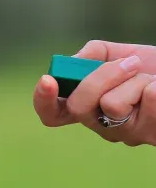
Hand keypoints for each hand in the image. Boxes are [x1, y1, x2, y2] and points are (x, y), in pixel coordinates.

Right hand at [33, 40, 155, 145]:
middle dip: (101, 77)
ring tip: (149, 79)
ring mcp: (123, 133)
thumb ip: (92, 56)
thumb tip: (73, 62)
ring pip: (110, 104)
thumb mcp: (121, 54)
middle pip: (78, 107)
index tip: (47, 80)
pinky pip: (142, 100)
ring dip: (133, 79)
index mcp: (87, 107)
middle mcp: (100, 125)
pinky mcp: (147, 134)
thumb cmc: (154, 69)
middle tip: (128, 65)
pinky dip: (153, 84)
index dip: (44, 101)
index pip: (53, 114)